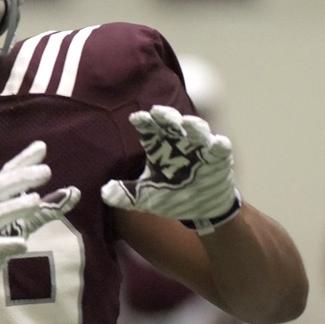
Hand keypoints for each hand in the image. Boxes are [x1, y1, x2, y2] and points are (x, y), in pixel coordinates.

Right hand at [0, 141, 80, 302]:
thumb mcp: (22, 219)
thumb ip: (48, 207)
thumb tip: (76, 191)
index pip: (8, 173)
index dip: (23, 159)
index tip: (42, 147)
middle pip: (1, 188)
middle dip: (22, 178)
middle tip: (46, 171)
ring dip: (15, 206)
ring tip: (35, 200)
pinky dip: (7, 244)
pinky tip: (23, 244)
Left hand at [101, 105, 240, 233]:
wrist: (201, 210)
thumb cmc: (173, 197)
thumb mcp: (147, 198)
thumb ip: (127, 195)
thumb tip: (104, 193)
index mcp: (159, 146)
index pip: (149, 129)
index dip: (144, 122)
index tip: (137, 119)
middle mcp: (179, 141)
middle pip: (172, 123)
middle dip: (166, 116)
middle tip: (159, 113)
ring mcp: (200, 148)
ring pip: (198, 130)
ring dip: (193, 126)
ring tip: (187, 124)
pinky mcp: (219, 158)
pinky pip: (220, 149)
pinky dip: (220, 145)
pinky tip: (218, 143)